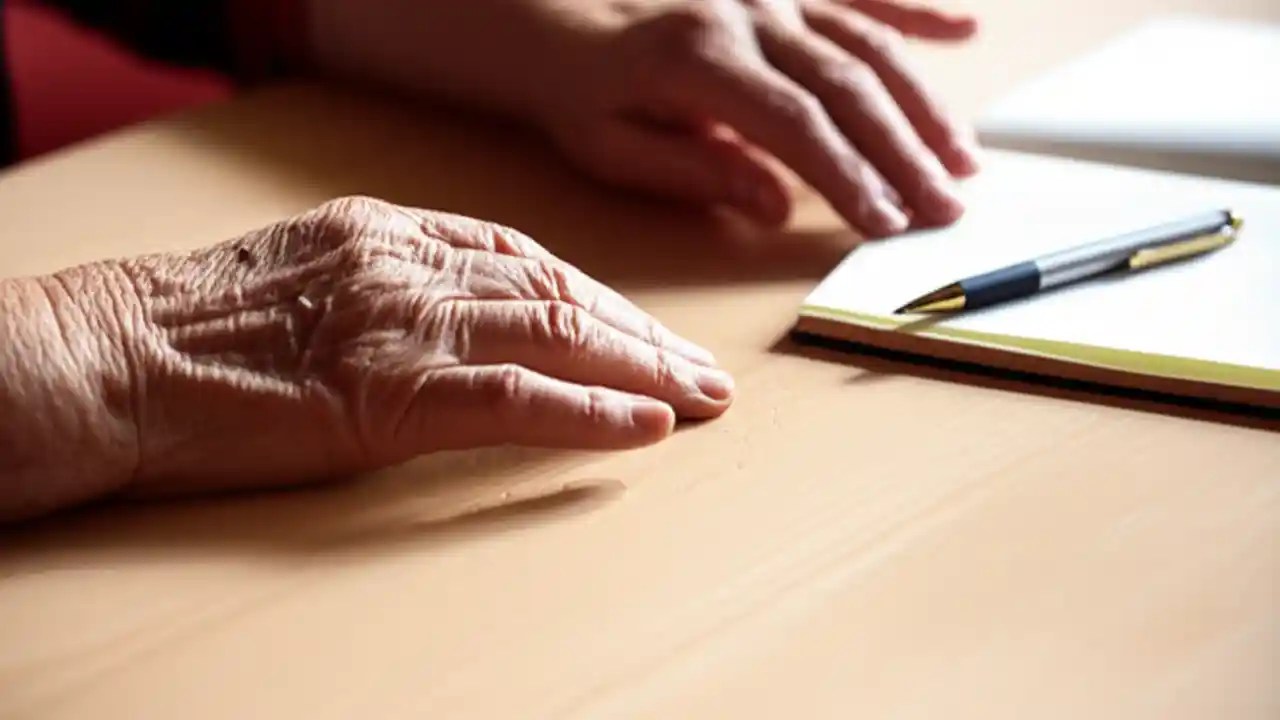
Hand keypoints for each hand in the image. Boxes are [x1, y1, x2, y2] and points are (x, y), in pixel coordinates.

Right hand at [0, 197, 730, 518]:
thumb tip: (454, 313)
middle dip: (642, 334)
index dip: (598, 296)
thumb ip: (385, 282)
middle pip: (560, 288)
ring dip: (642, 369)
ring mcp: (403, 323)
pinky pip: (516, 398)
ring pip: (557, 332)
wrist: (110, 355)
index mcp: (390, 230)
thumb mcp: (302, 273)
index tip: (643, 330)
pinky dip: (591, 412)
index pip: (525, 256)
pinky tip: (646, 425)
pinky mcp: (388, 393)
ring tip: (700, 396)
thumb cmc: (191, 324)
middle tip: (702, 367)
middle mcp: (410, 264)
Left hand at [308, 0, 980, 236]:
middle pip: (849, 87)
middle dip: (906, 153)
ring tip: (964, 161)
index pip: (797, 126)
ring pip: (868, 42)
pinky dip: (914, 9)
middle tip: (947, 210)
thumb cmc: (579, 89)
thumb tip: (774, 208)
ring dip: (922, 102)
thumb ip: (693, 173)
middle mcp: (748, 12)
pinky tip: (964, 30)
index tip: (888, 224)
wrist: (554, 12)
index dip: (849, 177)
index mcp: (701, 59)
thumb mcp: (611, 146)